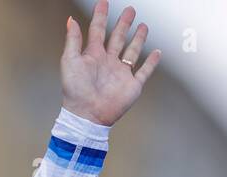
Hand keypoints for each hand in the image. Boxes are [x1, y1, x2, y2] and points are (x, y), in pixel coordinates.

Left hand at [61, 1, 159, 126]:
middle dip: (123, 24)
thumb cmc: (75, 90)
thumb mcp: (70, 61)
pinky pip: (144, 71)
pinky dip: (151, 62)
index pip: (97, 31)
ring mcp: (120, 74)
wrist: (86, 115)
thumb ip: (72, 40)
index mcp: (92, 56)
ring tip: (143, 26)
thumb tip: (71, 20)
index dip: (100, 16)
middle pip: (117, 38)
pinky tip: (156, 52)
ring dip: (138, 39)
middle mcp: (107, 63)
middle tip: (129, 10)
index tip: (103, 3)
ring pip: (132, 52)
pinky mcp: (132, 85)